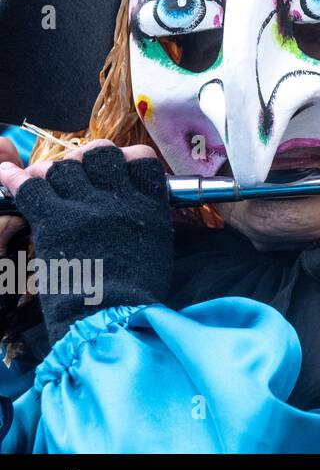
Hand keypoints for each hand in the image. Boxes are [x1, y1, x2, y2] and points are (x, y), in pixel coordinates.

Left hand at [0, 141, 173, 343]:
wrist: (110, 316)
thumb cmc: (136, 293)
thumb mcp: (156, 248)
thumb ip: (144, 219)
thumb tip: (129, 205)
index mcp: (149, 206)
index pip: (140, 159)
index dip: (125, 159)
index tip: (115, 169)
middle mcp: (119, 198)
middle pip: (99, 153)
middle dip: (86, 159)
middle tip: (77, 175)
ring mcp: (86, 207)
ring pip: (63, 166)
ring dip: (52, 173)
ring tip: (45, 183)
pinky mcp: (54, 220)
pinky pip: (30, 185)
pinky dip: (15, 178)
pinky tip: (8, 177)